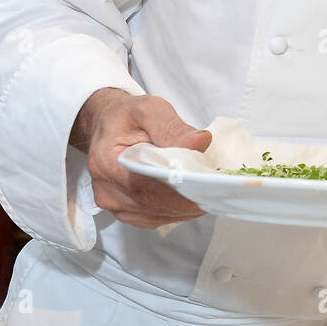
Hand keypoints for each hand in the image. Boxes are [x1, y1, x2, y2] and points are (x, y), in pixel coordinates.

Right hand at [70, 87, 211, 227]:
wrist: (106, 124)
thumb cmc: (126, 116)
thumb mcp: (149, 109)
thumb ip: (172, 127)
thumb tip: (199, 141)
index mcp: (108, 163)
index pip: (147, 185)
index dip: (180, 189)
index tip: (209, 185)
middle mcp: (108, 191)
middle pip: (156, 203)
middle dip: (190, 197)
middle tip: (219, 187)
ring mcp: (117, 206)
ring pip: (160, 214)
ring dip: (187, 204)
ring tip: (208, 187)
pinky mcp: (128, 213)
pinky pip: (159, 216)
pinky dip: (179, 208)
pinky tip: (192, 194)